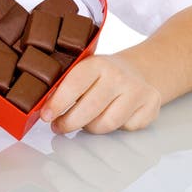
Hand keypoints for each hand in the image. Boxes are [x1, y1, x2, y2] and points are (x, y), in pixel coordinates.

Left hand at [41, 53, 161, 134]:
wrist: (140, 69)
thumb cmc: (104, 74)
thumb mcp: (86, 69)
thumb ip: (67, 83)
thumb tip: (41, 104)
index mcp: (98, 63)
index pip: (75, 85)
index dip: (58, 103)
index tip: (45, 115)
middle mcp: (119, 76)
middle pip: (90, 110)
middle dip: (69, 122)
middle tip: (58, 126)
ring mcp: (138, 92)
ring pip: (106, 124)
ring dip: (90, 127)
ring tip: (83, 121)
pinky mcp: (150, 107)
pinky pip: (125, 129)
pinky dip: (114, 128)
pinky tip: (109, 116)